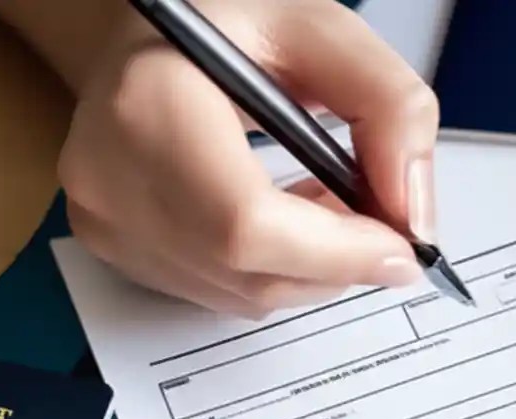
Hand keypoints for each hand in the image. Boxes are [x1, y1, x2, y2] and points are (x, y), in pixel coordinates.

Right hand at [58, 0, 437, 318]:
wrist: (148, 35)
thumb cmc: (231, 22)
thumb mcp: (323, 31)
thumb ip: (390, 108)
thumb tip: (412, 216)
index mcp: (147, 104)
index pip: (244, 223)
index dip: (335, 251)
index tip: (403, 246)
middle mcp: (107, 176)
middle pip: (247, 270)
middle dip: (338, 261)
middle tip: (384, 221)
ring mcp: (103, 222)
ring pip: (244, 294)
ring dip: (313, 267)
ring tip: (334, 201)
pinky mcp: (114, 251)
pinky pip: (223, 294)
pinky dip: (277, 270)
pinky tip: (291, 216)